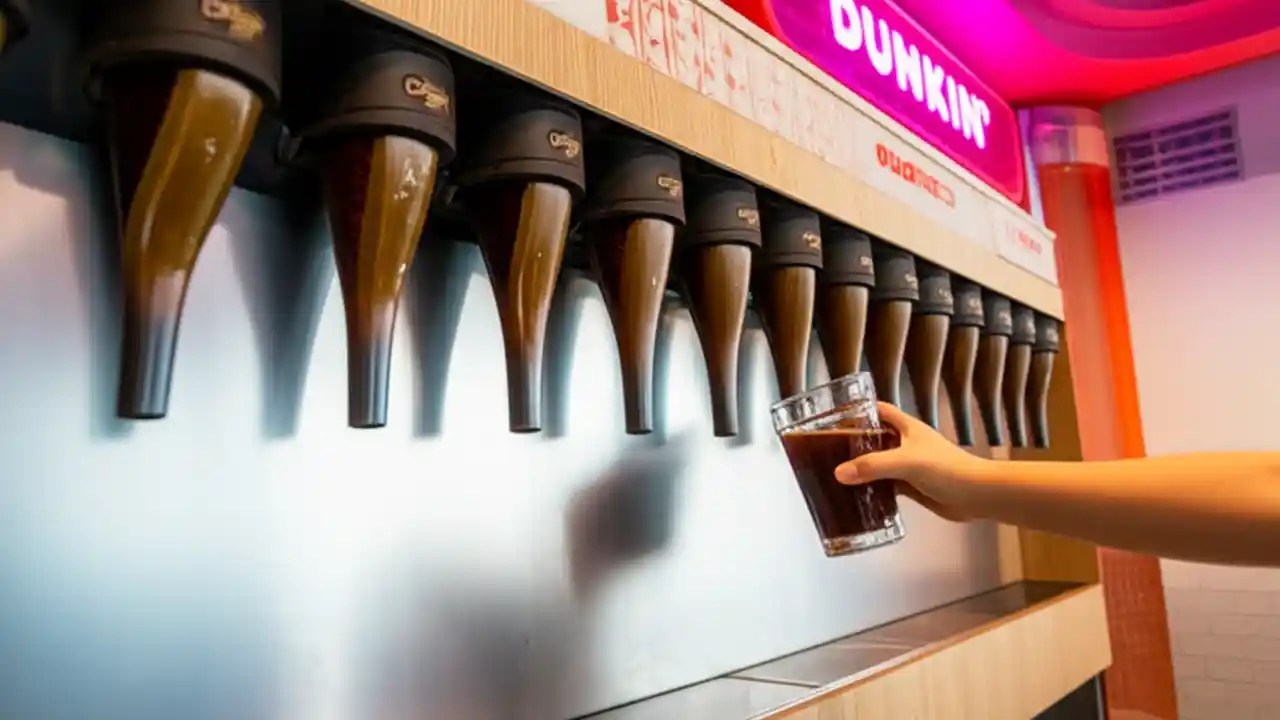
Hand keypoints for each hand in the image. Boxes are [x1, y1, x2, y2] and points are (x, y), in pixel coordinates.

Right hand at [835, 402, 988, 522]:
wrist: (976, 495)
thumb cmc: (945, 469)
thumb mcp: (906, 462)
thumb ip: (872, 466)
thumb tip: (838, 473)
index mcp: (907, 428)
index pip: (880, 411)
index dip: (860, 411)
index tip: (835, 418)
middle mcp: (906, 444)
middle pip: (875, 438)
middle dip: (854, 443)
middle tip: (827, 451)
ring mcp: (909, 466)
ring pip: (879, 464)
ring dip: (862, 469)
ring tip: (835, 475)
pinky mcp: (912, 486)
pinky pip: (886, 485)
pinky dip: (873, 489)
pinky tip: (856, 496)